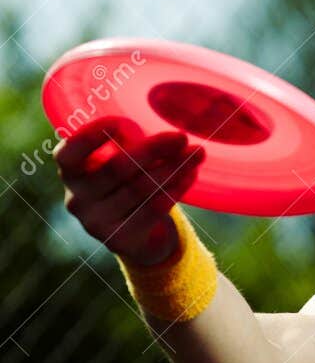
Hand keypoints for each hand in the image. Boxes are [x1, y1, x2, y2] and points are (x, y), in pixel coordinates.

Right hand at [54, 115, 204, 265]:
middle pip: (118, 168)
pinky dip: (176, 188)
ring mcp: (96, 224)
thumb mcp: (117, 161)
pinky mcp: (120, 241)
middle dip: (153, 149)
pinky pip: (154, 208)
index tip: (124, 121)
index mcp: (69, 172)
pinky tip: (191, 174)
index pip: (69, 152)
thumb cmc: (125, 185)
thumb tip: (164, 130)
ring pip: (141, 188)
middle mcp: (76, 199)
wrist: (135, 237)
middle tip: (182, 136)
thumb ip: (125, 145)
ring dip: (173, 168)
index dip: (93, 134)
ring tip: (197, 153)